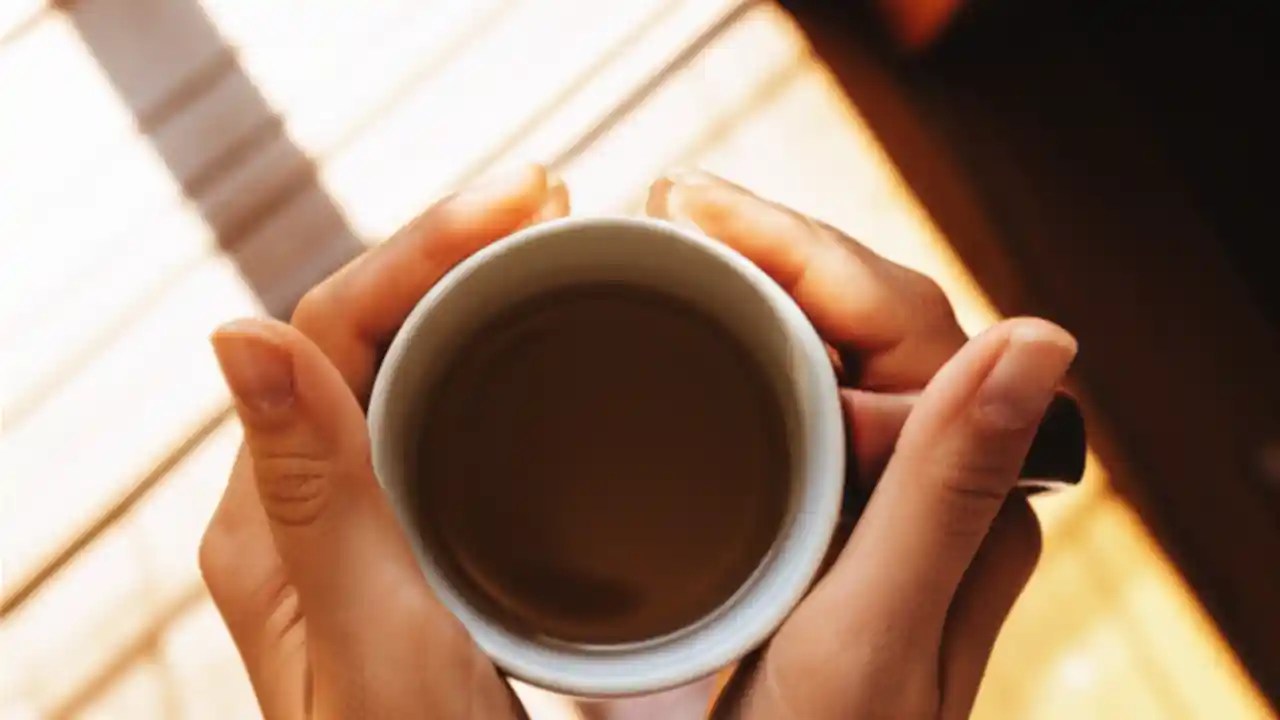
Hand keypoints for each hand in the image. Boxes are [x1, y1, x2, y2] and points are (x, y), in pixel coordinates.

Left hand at [199, 165, 566, 718]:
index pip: (325, 334)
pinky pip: (434, 414)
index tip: (526, 200)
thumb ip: (319, 495)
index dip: (421, 249)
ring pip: (402, 365)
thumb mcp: (375, 638)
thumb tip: (235, 329)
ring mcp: (357, 522)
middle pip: (362, 332)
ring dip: (471, 290)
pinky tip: (541, 340)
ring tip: (554, 243)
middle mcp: (303, 508)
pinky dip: (490, 356)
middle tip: (554, 203)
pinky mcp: (409, 538)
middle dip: (451, 249)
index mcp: (275, 522)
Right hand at [647, 171, 1076, 718]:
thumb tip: (1044, 335)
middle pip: (868, 317)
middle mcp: (935, 480)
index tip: (695, 205)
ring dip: (759, 278)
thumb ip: (947, 490)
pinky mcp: (822, 507)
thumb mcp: (871, 629)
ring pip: (832, 345)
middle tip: (670, 203)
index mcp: (969, 496)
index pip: (902, 322)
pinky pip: (797, 391)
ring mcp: (874, 491)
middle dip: (774, 245)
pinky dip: (743, 339)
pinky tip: (693, 316)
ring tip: (675, 237)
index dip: (804, 248)